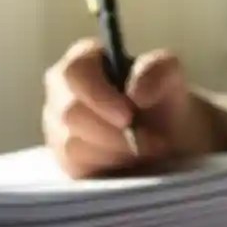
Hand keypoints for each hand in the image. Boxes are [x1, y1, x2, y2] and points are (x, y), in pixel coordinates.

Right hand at [42, 38, 193, 176]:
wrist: (168, 137)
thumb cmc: (162, 99)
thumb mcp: (170, 74)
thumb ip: (157, 70)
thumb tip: (136, 93)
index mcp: (82, 60)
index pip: (74, 72)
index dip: (98, 96)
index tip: (128, 116)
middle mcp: (61, 91)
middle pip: (70, 113)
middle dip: (113, 132)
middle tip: (148, 140)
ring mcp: (57, 125)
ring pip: (72, 144)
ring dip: (115, 150)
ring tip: (143, 149)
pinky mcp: (63, 158)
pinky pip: (75, 166)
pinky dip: (107, 165)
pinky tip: (126, 159)